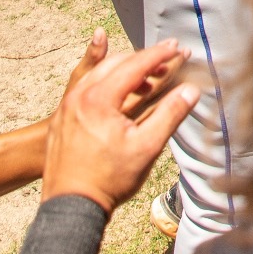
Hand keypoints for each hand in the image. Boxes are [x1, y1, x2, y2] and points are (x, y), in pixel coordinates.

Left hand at [42, 33, 198, 211]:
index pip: (135, 65)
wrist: (71, 205)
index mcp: (99, 98)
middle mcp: (79, 96)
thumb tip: (191, 90)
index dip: (160, 55)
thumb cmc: (110, 178)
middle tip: (167, 61)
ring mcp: (67, 107)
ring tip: (147, 81)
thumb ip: (170, 114)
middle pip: (116, 63)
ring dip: (125, 71)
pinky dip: (107, 85)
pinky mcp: (62, 119)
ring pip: (99, 75)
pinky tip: (121, 98)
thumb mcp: (147, 147)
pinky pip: (86, 89)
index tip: (178, 47)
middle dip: (143, 59)